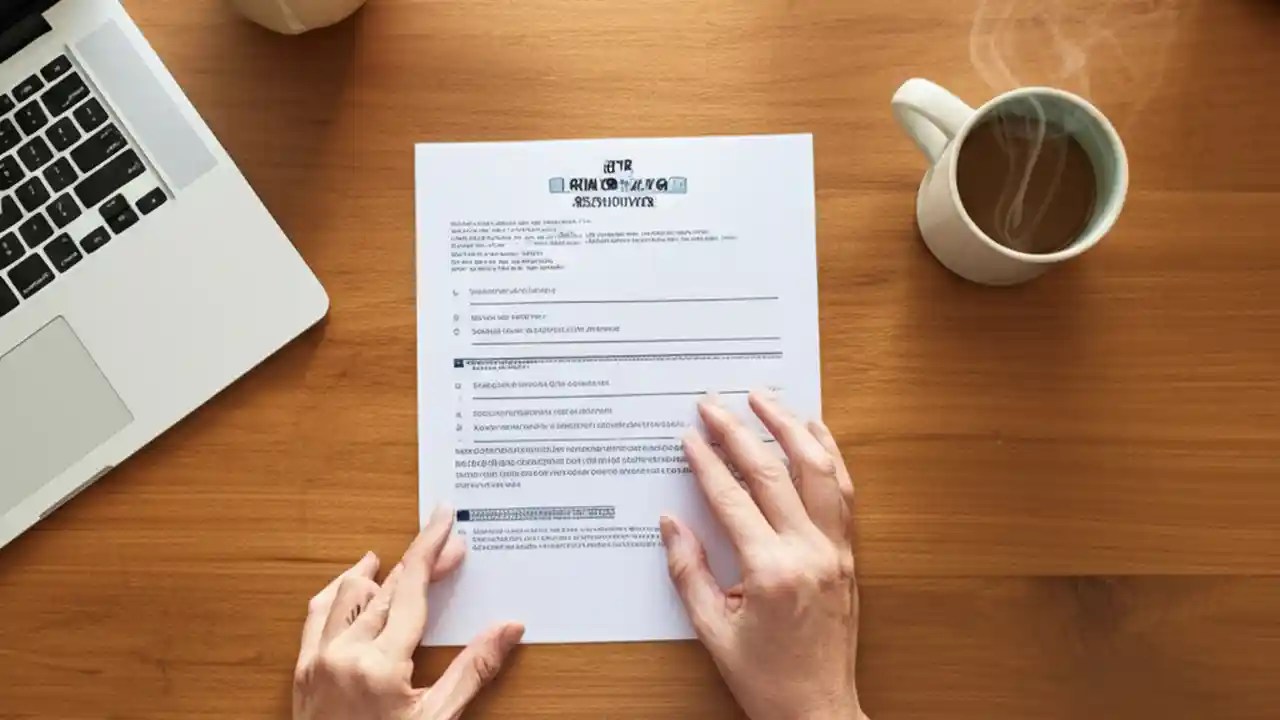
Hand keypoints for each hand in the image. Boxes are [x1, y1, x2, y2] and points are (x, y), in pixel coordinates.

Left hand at [293, 507, 524, 719]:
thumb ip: (473, 671)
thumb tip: (509, 628)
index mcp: (380, 664)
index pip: (412, 589)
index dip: (431, 549)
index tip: (444, 520)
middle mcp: (344, 653)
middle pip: (388, 587)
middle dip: (421, 562)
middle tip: (450, 547)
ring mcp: (318, 659)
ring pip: (349, 594)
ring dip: (379, 575)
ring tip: (400, 562)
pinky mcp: (302, 669)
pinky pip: (317, 613)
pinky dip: (339, 593)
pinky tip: (354, 586)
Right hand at [660, 392, 867, 719]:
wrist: (818, 711)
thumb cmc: (766, 679)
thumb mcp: (713, 631)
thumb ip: (689, 572)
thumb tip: (671, 523)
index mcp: (772, 571)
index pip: (734, 499)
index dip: (707, 463)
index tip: (690, 436)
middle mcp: (810, 552)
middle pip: (773, 474)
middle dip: (739, 434)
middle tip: (714, 405)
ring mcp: (836, 551)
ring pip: (819, 470)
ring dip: (791, 429)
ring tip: (766, 400)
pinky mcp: (849, 555)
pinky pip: (843, 492)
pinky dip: (828, 456)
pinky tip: (811, 434)